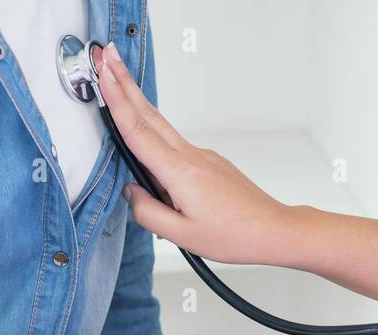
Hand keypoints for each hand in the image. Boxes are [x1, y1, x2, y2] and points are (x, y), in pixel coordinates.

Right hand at [93, 42, 303, 265]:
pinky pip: (175, 150)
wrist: (273, 230)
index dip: (117, 100)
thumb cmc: (235, 236)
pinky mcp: (210, 163)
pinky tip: (154, 164)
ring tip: (118, 85)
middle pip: (150, 115)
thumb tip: (130, 192)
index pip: (139, 131)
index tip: (103, 74)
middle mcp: (191, 157)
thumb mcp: (183, 236)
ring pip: (162, 130)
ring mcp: (203, 156)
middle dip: (125, 83)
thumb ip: (148, 213)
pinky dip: (157, 145)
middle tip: (106, 56)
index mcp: (180, 173)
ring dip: (138, 106)